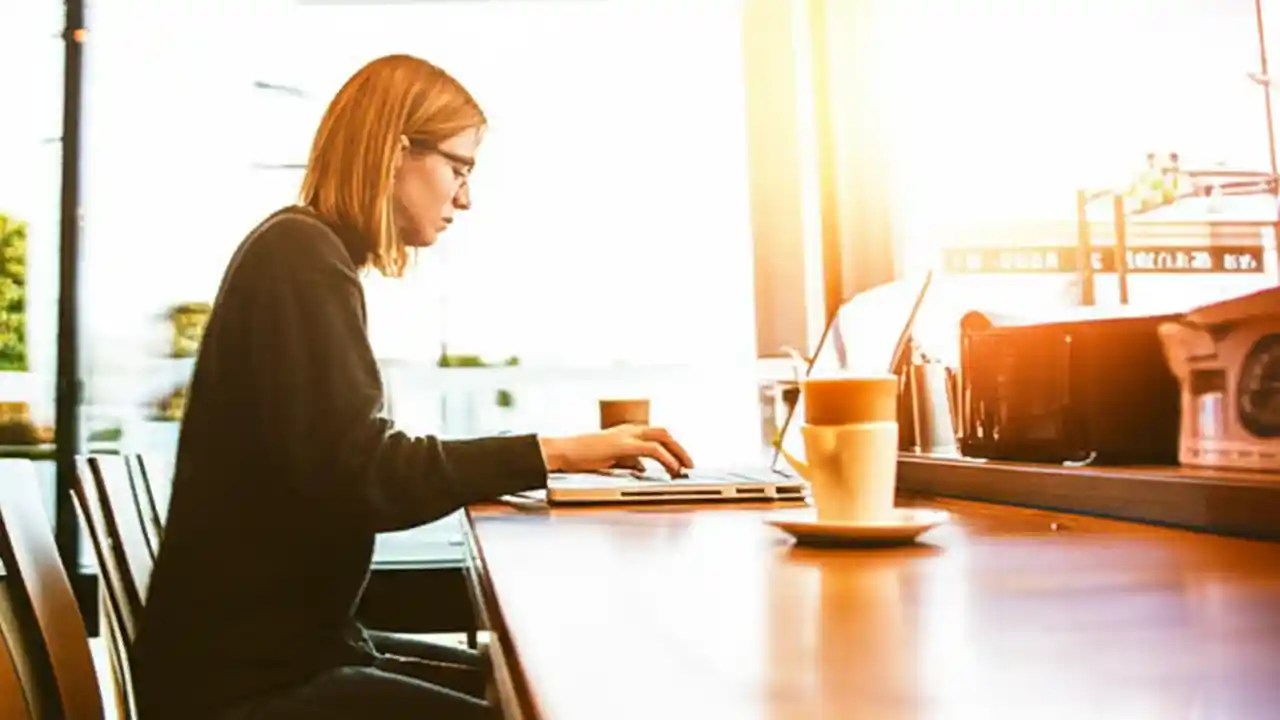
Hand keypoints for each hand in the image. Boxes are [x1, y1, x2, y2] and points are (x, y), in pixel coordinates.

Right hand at [539, 424, 693, 476]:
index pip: (656, 434)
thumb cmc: (581, 456)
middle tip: (689, 464)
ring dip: (677, 452)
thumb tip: (641, 468)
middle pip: (664, 432)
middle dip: (679, 448)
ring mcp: (626, 435)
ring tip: (685, 468)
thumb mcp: (610, 458)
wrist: (564, 452)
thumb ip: (627, 460)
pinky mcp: (623, 445)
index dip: (671, 446)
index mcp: (626, 431)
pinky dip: (666, 458)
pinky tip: (672, 468)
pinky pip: (652, 449)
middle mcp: (629, 429)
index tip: (681, 461)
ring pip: (662, 437)